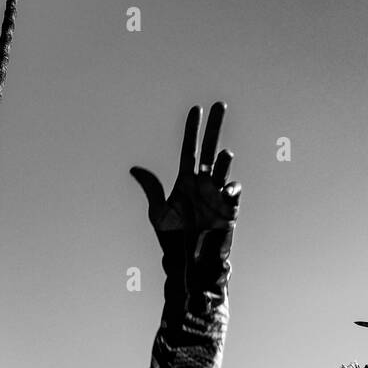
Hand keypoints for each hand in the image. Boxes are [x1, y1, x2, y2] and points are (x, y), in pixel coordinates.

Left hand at [130, 103, 239, 287]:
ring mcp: (217, 194)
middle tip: (219, 105)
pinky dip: (231, 188)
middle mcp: (203, 183)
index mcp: (186, 181)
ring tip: (224, 154)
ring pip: (221, 170)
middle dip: (214, 128)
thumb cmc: (173, 240)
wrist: (189, 263)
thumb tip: (134, 169)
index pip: (189, 149)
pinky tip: (227, 189)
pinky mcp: (228, 208)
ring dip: (223, 161)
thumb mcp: (159, 213)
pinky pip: (232, 193)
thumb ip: (151, 189)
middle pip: (209, 149)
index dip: (192, 130)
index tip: (195, 109)